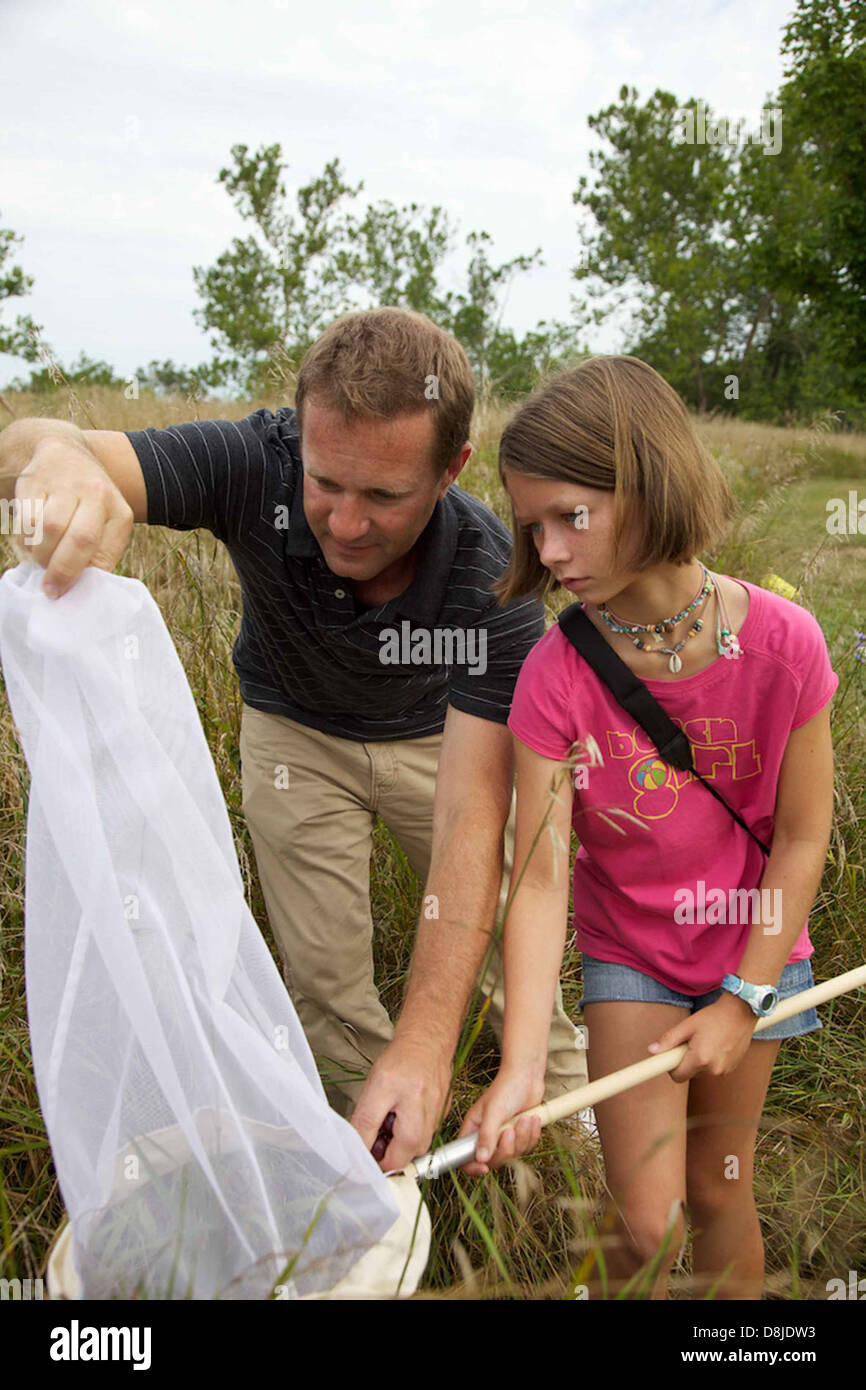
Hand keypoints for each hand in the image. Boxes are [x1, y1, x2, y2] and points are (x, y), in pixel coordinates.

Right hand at [14, 437, 133, 596]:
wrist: (63, 453)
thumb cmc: (86, 503)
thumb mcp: (103, 524)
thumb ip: (97, 553)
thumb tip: (79, 589)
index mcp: (118, 511)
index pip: (105, 552)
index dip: (85, 576)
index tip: (70, 593)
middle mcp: (97, 494)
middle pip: (81, 539)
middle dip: (63, 570)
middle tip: (51, 590)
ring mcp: (66, 485)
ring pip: (50, 529)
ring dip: (41, 555)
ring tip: (39, 562)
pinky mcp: (36, 481)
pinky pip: (27, 519)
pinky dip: (25, 539)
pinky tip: (29, 544)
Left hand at [349, 1034, 451, 1173]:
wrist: (427, 1039)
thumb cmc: (400, 1060)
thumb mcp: (373, 1090)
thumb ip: (364, 1124)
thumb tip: (357, 1151)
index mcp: (412, 1120)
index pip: (391, 1161)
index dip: (373, 1160)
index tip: (363, 1150)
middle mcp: (428, 1122)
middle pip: (405, 1156)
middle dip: (388, 1148)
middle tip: (378, 1126)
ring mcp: (439, 1118)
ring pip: (416, 1146)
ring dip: (400, 1138)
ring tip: (392, 1114)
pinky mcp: (443, 1114)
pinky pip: (425, 1132)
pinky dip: (412, 1127)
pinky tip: (406, 1107)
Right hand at [456, 1067, 544, 1177]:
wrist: (528, 1077)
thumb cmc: (507, 1088)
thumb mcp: (494, 1110)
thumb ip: (487, 1135)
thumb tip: (481, 1159)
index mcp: (473, 1129)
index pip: (465, 1157)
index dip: (472, 1167)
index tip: (484, 1168)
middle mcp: (487, 1136)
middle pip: (493, 1160)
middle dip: (506, 1148)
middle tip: (511, 1130)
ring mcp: (504, 1137)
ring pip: (513, 1155)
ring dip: (523, 1137)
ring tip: (525, 1119)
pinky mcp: (520, 1136)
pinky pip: (527, 1148)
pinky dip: (532, 1135)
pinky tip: (533, 1119)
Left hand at [648, 993, 756, 1082]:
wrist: (741, 1012)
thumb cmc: (714, 1016)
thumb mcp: (688, 1025)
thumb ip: (669, 1039)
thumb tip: (652, 1050)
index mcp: (701, 1059)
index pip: (678, 1077)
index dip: (671, 1068)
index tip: (669, 1058)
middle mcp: (714, 1069)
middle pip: (690, 1073)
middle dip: (686, 1060)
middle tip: (691, 1041)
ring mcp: (725, 1070)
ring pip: (702, 1071)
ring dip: (699, 1060)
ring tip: (706, 1040)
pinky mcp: (732, 1068)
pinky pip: (714, 1068)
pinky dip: (711, 1059)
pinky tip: (717, 1043)